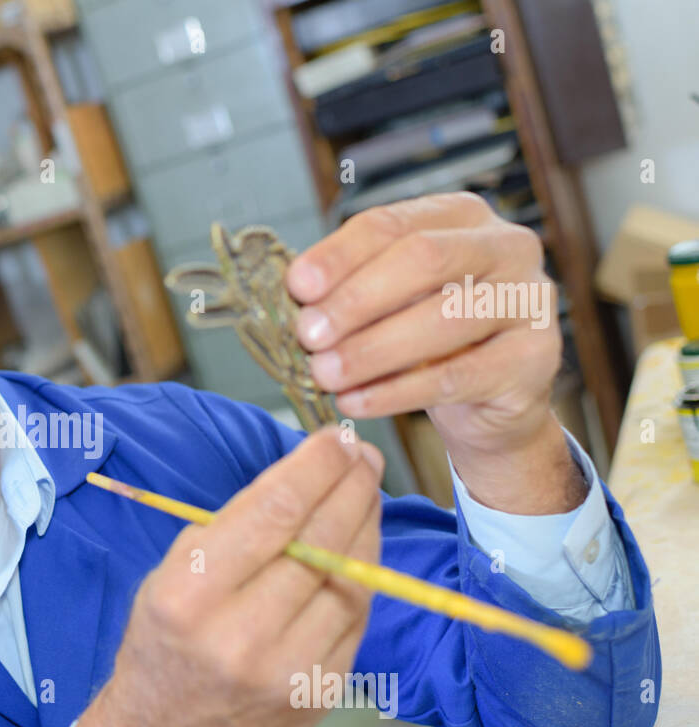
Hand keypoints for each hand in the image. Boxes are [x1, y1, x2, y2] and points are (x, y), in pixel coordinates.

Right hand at [75, 427, 383, 726]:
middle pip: (321, 541)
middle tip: (363, 455)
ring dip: (365, 526)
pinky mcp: (320, 691)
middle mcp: (240, 635)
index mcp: (191, 596)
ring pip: (351, 578)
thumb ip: (234, 529)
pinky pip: (356, 618)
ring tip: (364, 492)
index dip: (315, 467)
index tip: (337, 437)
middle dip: (350, 486)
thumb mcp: (171, 574)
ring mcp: (287, 670)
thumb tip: (306, 474)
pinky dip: (363, 573)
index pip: (273, 513)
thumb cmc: (165, 641)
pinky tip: (358, 545)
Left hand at [287, 192, 560, 461]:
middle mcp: (506, 246)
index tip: (297, 287)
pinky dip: (396, 392)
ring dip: (372, 350)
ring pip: (443, 319)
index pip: (392, 223)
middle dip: (355, 300)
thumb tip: (298, 296)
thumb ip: (352, 289)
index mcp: (461, 217)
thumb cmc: (430, 340)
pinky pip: (457, 376)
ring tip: (324, 374)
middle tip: (308, 335)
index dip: (340, 254)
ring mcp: (529, 299)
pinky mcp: (536, 359)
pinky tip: (356, 402)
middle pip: (423, 260)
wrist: (490, 402)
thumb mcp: (391, 303)